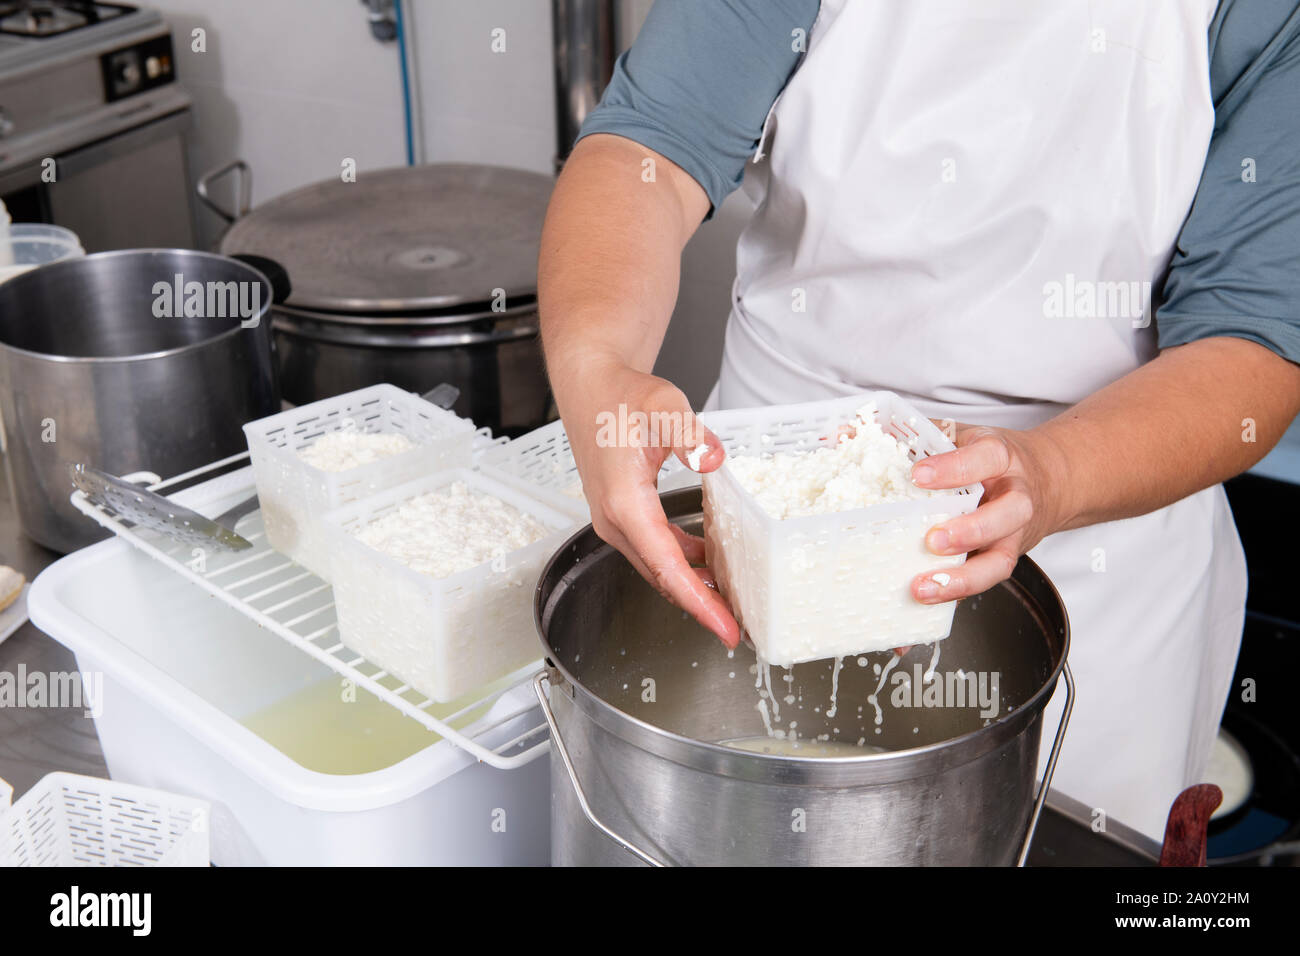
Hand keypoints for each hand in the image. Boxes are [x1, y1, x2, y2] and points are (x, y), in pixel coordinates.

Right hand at [557, 358, 741, 647]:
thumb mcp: (663, 406)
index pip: (668, 567)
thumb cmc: (621, 396)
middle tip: (739, 628)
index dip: (699, 602)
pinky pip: (656, 550)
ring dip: (693, 588)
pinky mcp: (623, 515)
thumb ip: (688, 434)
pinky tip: (710, 563)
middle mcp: (616, 521)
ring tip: (731, 604)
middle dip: (701, 606)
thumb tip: (712, 458)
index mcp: (625, 504)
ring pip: (659, 568)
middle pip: (663, 578)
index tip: (725, 628)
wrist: (590, 386)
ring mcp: (616, 521)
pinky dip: (684, 564)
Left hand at [907, 423, 1069, 603]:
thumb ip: (913, 436)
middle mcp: (1016, 497)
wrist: (1047, 480)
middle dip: (970, 530)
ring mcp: (1013, 534)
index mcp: (1001, 458)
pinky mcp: (1005, 559)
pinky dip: (956, 593)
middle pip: (1008, 514)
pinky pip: (985, 581)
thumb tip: (845, 433)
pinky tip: (926, 600)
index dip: (954, 468)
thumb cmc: (988, 459)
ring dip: (963, 577)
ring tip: (925, 586)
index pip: (985, 458)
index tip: (918, 475)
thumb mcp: (961, 436)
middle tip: (932, 540)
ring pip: (1001, 560)